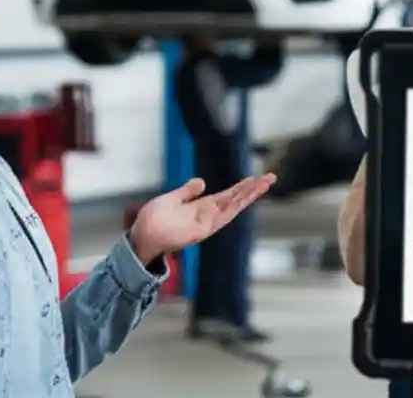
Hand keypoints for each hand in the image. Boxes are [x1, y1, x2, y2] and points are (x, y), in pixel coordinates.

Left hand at [128, 174, 276, 264]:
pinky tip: (242, 197)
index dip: (244, 187)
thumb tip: (202, 181)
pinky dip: (231, 207)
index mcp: (203, 208)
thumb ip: (187, 192)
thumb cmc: (153, 220)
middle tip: (271, 177)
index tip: (258, 178)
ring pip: (232, 208)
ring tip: (263, 184)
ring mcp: (206, 223)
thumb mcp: (173, 199)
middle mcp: (208, 216)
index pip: (229, 195)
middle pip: (236, 200)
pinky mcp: (200, 230)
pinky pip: (219, 217)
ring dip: (248, 196)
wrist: (142, 235)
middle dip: (253, 190)